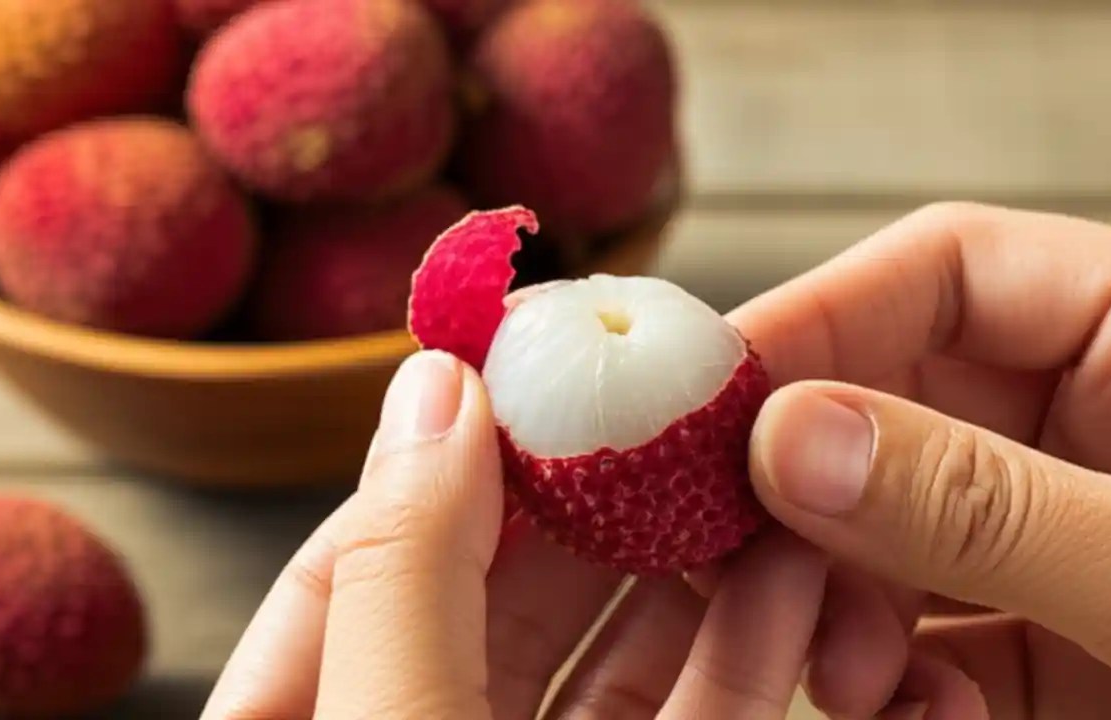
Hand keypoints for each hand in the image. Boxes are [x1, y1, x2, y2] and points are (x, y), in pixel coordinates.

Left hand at [200, 350, 827, 718]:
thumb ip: (406, 566)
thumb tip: (437, 382)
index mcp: (319, 716)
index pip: (354, 560)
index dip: (439, 454)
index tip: (525, 361)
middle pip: (504, 596)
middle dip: (592, 499)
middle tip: (661, 400)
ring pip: (615, 655)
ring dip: (690, 565)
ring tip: (750, 467)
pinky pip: (693, 719)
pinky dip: (744, 652)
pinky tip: (790, 575)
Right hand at [732, 202, 1110, 718]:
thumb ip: (986, 507)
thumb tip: (793, 437)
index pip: (955, 272)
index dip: (823, 319)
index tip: (713, 396)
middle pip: (900, 409)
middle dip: (813, 492)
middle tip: (733, 549)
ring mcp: (1082, 547)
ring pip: (896, 535)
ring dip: (840, 603)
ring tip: (841, 671)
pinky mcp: (1068, 654)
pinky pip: (934, 643)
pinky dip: (891, 681)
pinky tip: (907, 714)